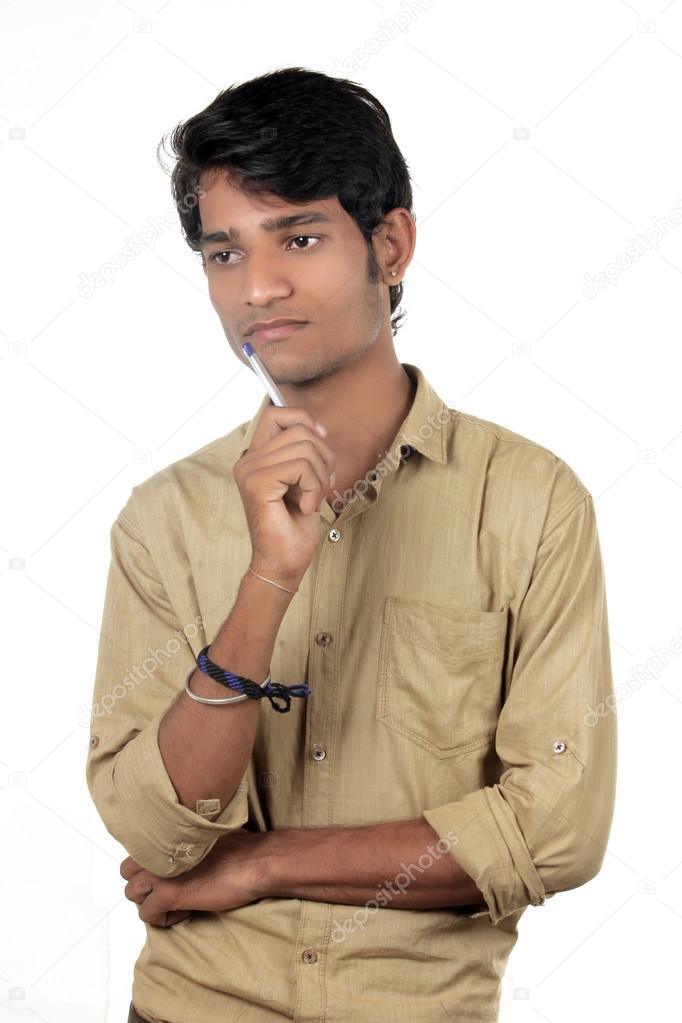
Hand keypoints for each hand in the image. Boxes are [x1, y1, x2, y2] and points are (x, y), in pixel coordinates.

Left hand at [121, 828, 269, 926]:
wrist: (257, 862)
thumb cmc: (240, 848)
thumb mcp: (205, 835)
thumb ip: (184, 841)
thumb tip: (178, 852)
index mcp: (167, 832)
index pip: (137, 851)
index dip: (152, 867)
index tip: (173, 873)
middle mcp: (158, 849)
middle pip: (127, 872)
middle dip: (145, 883)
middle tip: (170, 889)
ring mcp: (160, 871)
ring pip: (132, 893)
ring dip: (152, 901)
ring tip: (178, 901)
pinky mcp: (168, 893)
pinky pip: (147, 914)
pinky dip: (163, 918)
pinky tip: (186, 911)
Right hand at [234, 405, 335, 585]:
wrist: (282, 563)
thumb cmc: (294, 527)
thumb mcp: (304, 481)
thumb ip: (304, 454)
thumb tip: (319, 430)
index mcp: (257, 457)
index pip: (276, 413)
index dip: (303, 419)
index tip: (321, 440)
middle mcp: (248, 460)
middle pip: (300, 430)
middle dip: (323, 458)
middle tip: (319, 488)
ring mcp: (250, 471)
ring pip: (305, 448)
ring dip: (321, 477)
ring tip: (313, 499)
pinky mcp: (257, 484)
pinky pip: (301, 467)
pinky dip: (314, 488)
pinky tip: (306, 507)